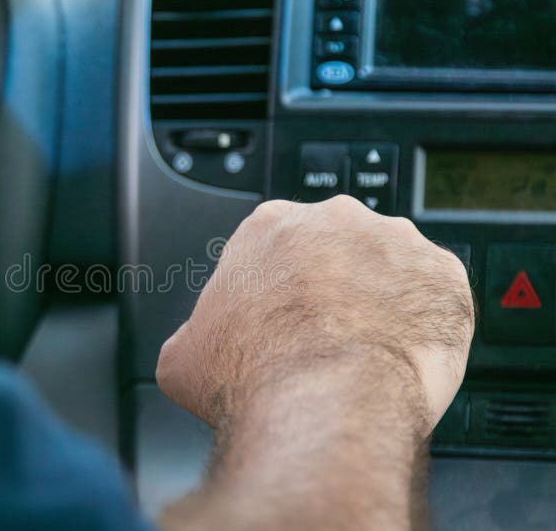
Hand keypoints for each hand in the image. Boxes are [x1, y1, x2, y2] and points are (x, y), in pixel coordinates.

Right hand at [157, 196, 474, 436]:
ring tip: (367, 348)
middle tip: (324, 335)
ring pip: (388, 266)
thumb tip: (191, 347)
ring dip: (380, 297)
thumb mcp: (182, 360)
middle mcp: (334, 220)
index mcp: (269, 226)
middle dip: (332, 285)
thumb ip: (190, 337)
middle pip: (334, 249)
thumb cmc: (252, 377)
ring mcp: (394, 242)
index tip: (281, 318)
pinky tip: (403, 350)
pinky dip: (424, 318)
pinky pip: (435, 292)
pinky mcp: (444, 273)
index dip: (278, 288)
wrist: (322, 406)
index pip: (276, 248)